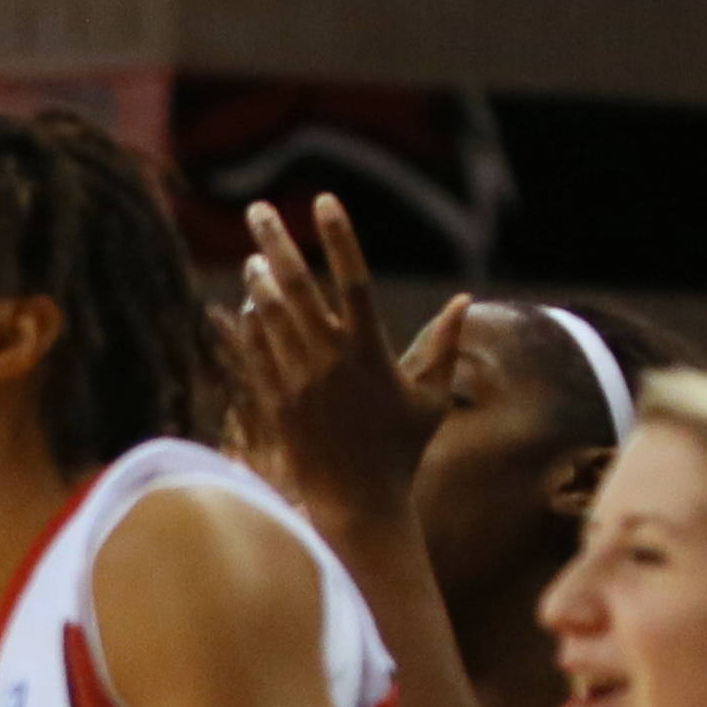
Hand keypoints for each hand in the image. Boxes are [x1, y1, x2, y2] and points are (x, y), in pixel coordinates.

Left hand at [226, 198, 436, 535]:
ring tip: (254, 257)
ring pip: (269, 318)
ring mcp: (297, 381)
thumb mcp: (432, 397)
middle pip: (297, 288)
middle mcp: (328, 361)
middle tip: (258, 210)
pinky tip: (244, 305)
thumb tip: (463, 301)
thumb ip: (446, 347)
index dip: (338, 237)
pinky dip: (247, 327)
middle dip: (276, 245)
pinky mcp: (275, 403)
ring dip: (259, 283)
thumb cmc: (402, 451)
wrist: (356, 505)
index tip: (325, 201)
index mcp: (370, 352)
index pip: (353, 279)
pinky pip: (255, 354)